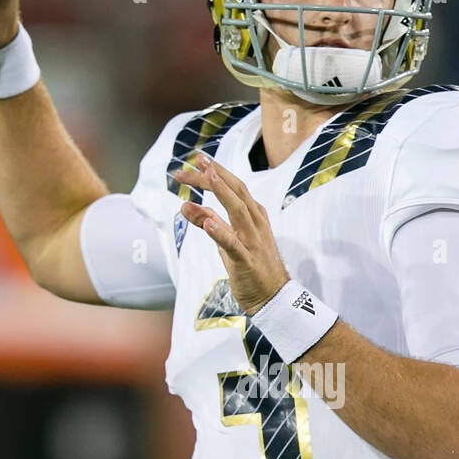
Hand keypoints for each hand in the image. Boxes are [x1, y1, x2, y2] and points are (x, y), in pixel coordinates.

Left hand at [172, 154, 290, 315]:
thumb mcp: (225, 241)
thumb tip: (185, 204)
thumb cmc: (251, 266)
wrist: (273, 297)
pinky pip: (233, 244)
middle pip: (236, 191)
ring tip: (207, 177)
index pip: (233, 187)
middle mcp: (255, 223)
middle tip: (197, 160)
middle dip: (216, 174)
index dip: (214, 173)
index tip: (195, 162)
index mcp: (253, 215)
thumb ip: (208, 220)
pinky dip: (221, 232)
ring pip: (238, 211)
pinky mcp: (247, 261)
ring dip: (222, 192)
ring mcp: (253, 241)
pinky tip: (208, 222)